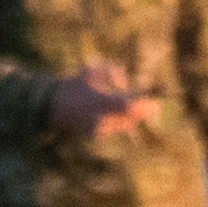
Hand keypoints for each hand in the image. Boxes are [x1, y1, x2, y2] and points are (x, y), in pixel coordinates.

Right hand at [44, 62, 158, 139]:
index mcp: (99, 101)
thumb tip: (124, 82)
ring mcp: (98, 129)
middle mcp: (100, 118)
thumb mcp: (92, 70)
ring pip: (124, 124)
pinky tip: (123, 114)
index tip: (154, 99)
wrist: (54, 105)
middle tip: (153, 104)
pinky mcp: (96, 136)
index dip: (143, 105)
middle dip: (142, 111)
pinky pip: (115, 128)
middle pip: (130, 119)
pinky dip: (122, 120)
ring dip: (133, 116)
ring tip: (142, 106)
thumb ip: (111, 70)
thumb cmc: (75, 84)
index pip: (128, 107)